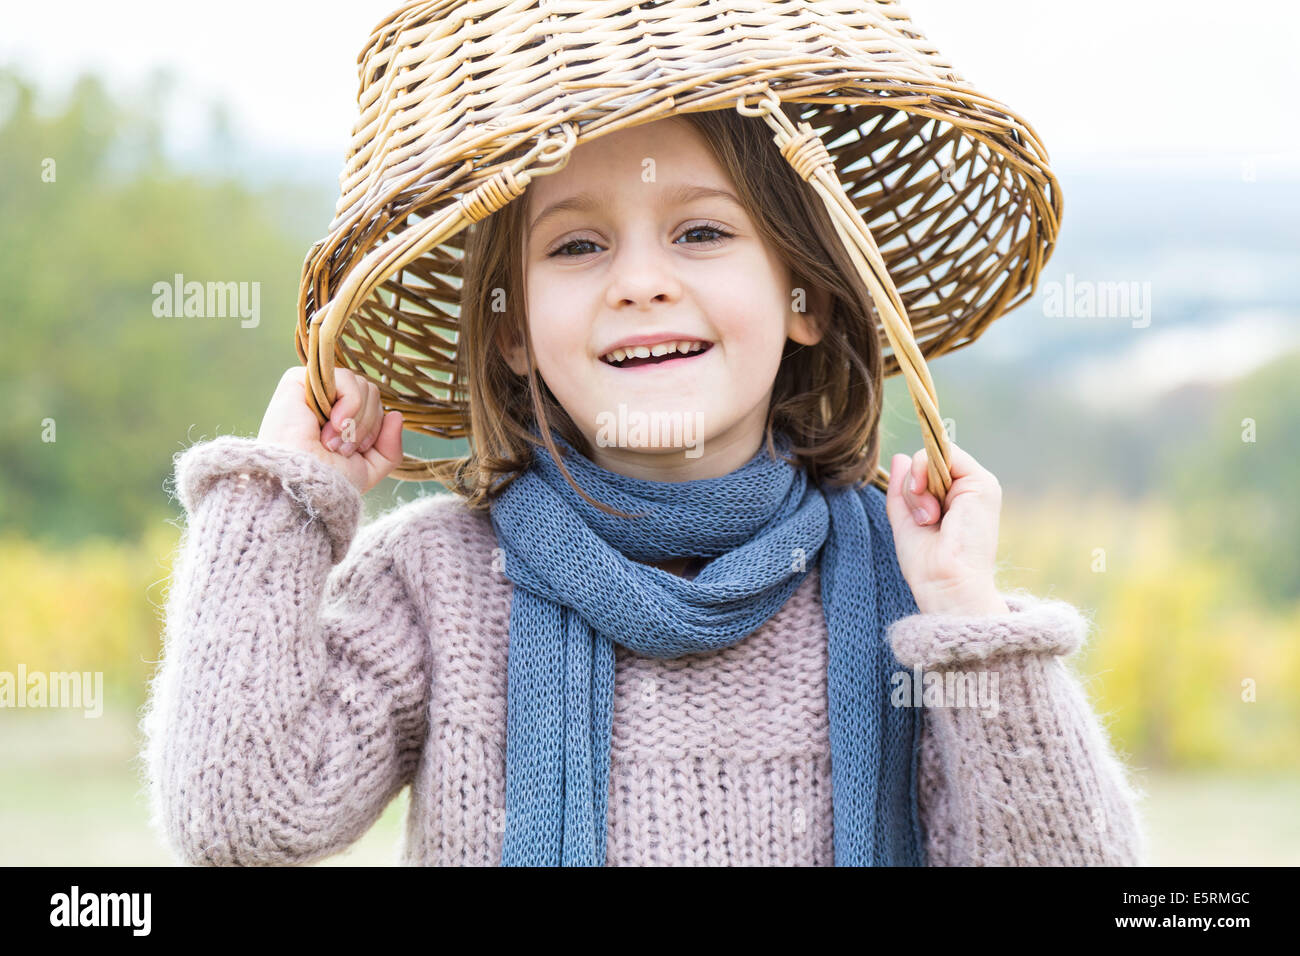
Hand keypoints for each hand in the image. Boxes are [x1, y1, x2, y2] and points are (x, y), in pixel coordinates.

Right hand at [257, 366, 404, 494]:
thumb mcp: (369, 469)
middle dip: (366, 424)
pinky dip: (351, 402)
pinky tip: (334, 422)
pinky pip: (344, 377)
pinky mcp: (298, 380)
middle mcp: (326, 402)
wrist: (303, 484)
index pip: (373, 405)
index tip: (357, 451)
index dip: (374, 428)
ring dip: (356, 418)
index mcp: (339, 418)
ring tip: (333, 440)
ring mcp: (312, 390)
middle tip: (343, 449)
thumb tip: (396, 415)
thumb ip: (389, 447)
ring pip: (362, 384)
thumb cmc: (329, 481)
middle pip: (371, 392)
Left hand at [884, 442, 1008, 615]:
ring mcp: (977, 484)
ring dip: (916, 488)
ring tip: (928, 519)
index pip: (926, 470)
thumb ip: (903, 488)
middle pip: (926, 462)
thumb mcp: (905, 519)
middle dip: (912, 487)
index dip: (911, 481)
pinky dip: (924, 473)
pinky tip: (931, 506)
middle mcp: (967, 489)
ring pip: (931, 456)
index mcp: (952, 500)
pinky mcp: (983, 482)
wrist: (946, 583)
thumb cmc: (926, 563)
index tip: (910, 510)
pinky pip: (944, 452)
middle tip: (923, 519)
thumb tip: (899, 457)